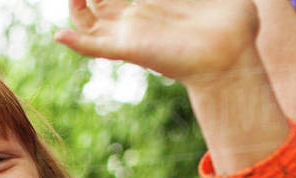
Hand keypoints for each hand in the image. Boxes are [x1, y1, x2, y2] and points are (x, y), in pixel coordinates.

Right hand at [54, 0, 260, 85]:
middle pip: (95, 2)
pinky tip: (60, 36)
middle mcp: (136, 17)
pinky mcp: (130, 48)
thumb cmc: (234, 22)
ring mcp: (130, 33)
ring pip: (86, 21)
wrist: (235, 54)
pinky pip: (95, 48)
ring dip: (75, 7)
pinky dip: (76, 43)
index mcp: (152, 2)